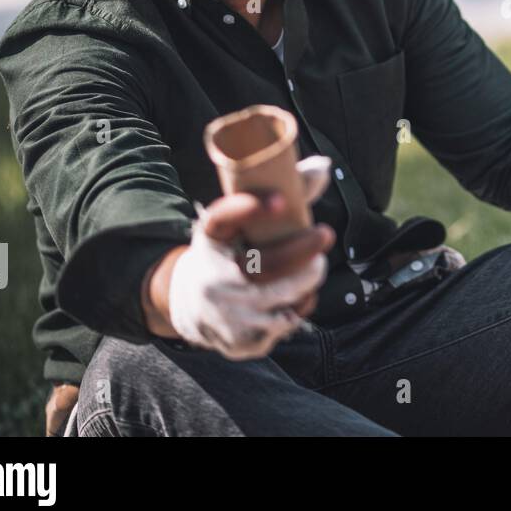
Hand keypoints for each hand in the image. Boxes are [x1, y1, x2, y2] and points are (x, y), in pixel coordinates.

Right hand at [152, 157, 335, 358]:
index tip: (281, 200)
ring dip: (307, 284)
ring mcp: (223, 315)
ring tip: (313, 270)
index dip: (247, 208)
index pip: (222, 220)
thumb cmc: (225, 252)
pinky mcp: (239, 343)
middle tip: (322, 237)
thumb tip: (323, 167)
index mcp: (209, 241)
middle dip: (304, 253)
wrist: (187, 303)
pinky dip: (298, 310)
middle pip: (267, 268)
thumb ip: (276, 193)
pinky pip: (284, 327)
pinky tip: (297, 299)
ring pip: (283, 301)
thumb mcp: (235, 222)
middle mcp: (211, 279)